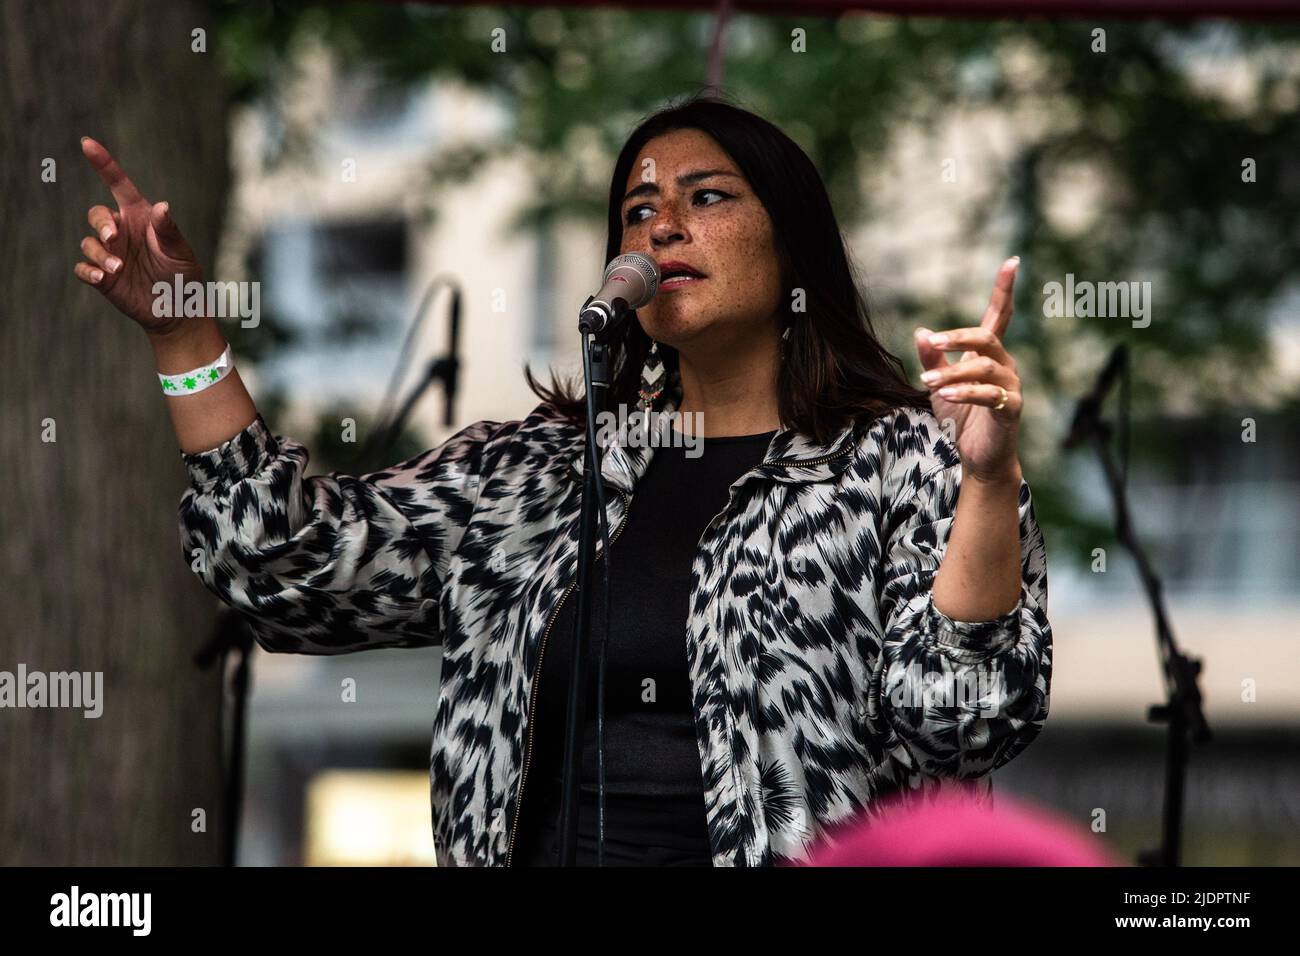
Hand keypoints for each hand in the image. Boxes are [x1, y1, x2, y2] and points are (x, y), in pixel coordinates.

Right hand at [74, 136, 202, 334]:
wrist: (179, 309)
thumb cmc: (182, 274)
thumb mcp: (180, 251)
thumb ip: (168, 229)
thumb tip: (162, 206)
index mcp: (139, 218)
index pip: (118, 185)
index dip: (103, 164)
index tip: (87, 143)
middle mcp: (121, 232)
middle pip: (96, 215)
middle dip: (101, 223)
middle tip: (114, 238)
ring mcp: (110, 254)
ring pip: (89, 243)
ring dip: (100, 253)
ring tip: (118, 268)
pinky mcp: (102, 277)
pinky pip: (82, 268)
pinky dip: (88, 270)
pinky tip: (101, 276)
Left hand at [914, 257, 1023, 483]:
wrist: (978, 457)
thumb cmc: (961, 419)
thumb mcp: (940, 385)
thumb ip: (933, 359)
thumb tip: (920, 331)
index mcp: (989, 355)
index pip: (1000, 316)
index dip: (1004, 290)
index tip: (1012, 262)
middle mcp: (1005, 365)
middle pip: (988, 338)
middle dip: (959, 337)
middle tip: (933, 341)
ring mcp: (1010, 387)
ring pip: (985, 367)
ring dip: (954, 372)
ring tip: (928, 381)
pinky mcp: (1010, 409)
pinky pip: (989, 395)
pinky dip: (966, 393)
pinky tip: (946, 395)